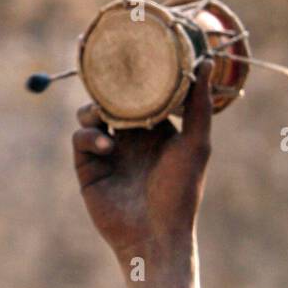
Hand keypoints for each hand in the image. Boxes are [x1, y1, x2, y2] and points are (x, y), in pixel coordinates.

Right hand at [72, 59, 213, 285]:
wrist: (155, 237)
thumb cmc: (181, 194)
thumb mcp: (195, 145)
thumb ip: (198, 105)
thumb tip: (206, 62)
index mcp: (158, 131)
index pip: (143, 94)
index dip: (137, 75)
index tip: (134, 50)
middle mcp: (133, 139)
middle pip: (113, 99)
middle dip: (108, 84)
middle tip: (106, 66)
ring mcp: (109, 152)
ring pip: (92, 114)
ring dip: (95, 108)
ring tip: (105, 114)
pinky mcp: (89, 168)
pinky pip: (81, 138)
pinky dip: (90, 136)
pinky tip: (107, 146)